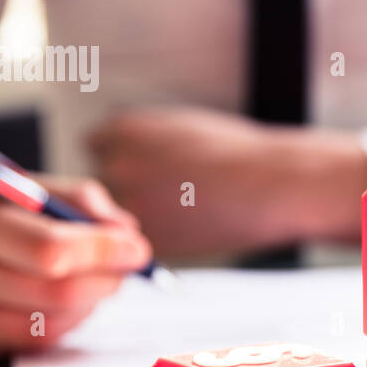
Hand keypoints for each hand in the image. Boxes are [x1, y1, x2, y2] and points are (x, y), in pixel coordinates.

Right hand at [0, 177, 151, 366]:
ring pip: (47, 325)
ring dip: (89, 307)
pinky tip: (62, 310)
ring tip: (94, 286)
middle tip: (125, 270)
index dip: (106, 250)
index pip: (51, 246)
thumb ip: (68, 198)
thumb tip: (124, 228)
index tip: (137, 248)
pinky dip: (60, 329)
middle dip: (107, 280)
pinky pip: (26, 349)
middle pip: (56, 290)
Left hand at [88, 107, 366, 258]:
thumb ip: (140, 139)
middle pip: (102, 182)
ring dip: (144, 214)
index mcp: (121, 130)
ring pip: (120, 216)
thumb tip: (119, 156)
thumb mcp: (179, 127)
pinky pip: (141, 240)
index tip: (148, 164)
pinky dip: (161, 236)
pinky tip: (193, 224)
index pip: (97, 145)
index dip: (122, 157)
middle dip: (130, 188)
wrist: (269, 184)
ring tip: (187, 208)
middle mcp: (115, 165)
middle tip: (171, 191)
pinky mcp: (146, 239)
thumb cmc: (235, 155)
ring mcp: (128, 205)